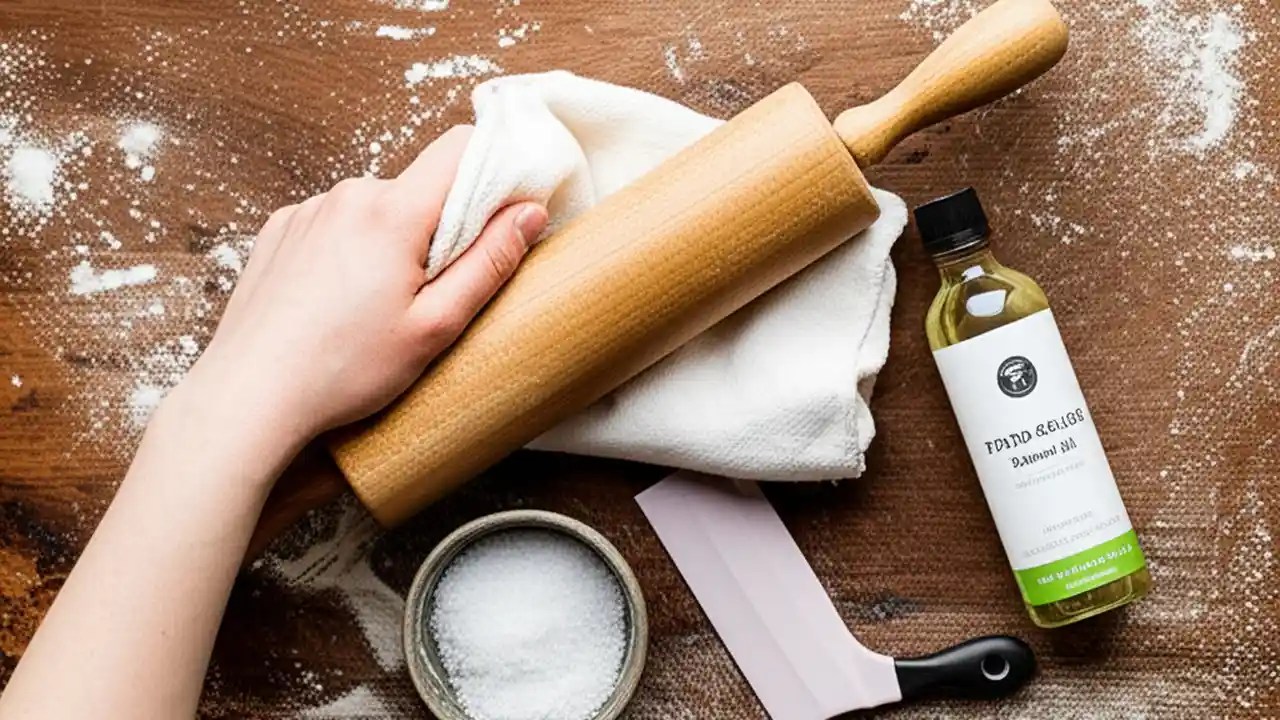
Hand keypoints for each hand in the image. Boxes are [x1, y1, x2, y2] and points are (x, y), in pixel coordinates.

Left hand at [177, 126, 547, 448]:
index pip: (461, 148)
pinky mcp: (281, 228)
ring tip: (378, 306)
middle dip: (442, 226)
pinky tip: (341, 301)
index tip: (506, 212)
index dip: (495, 169)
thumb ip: (490, 262)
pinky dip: (353, 249)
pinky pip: (338, 222)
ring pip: (379, 207)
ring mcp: (308, 209)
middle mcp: (348, 195)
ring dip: (395, 241)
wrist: (248, 396)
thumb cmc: (344, 371)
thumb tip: (529, 213)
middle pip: (421, 185)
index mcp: (392, 213)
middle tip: (436, 291)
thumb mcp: (435, 326)